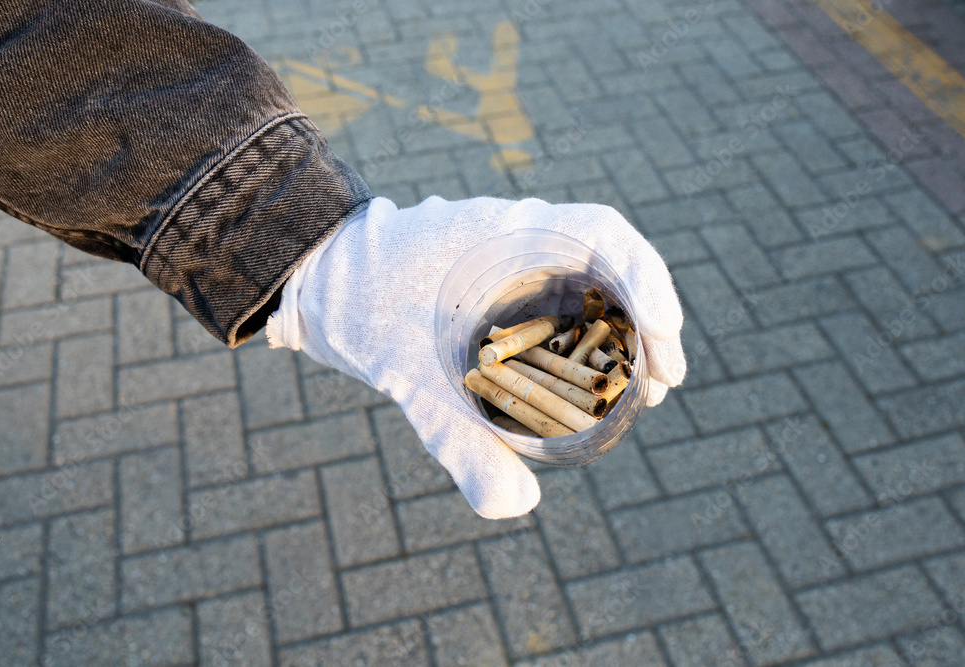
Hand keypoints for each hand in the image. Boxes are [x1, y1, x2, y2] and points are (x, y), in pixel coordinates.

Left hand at [267, 196, 685, 517]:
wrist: (317, 282)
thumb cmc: (357, 308)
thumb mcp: (404, 374)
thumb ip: (456, 438)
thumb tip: (514, 507)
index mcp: (506, 232)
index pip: (602, 234)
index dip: (647, 280)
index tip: (666, 335)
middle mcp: (522, 240)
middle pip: (612, 264)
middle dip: (648, 319)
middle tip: (662, 385)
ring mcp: (517, 264)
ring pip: (593, 290)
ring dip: (624, 334)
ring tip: (641, 392)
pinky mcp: (507, 291)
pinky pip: (563, 309)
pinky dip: (589, 344)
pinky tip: (594, 387)